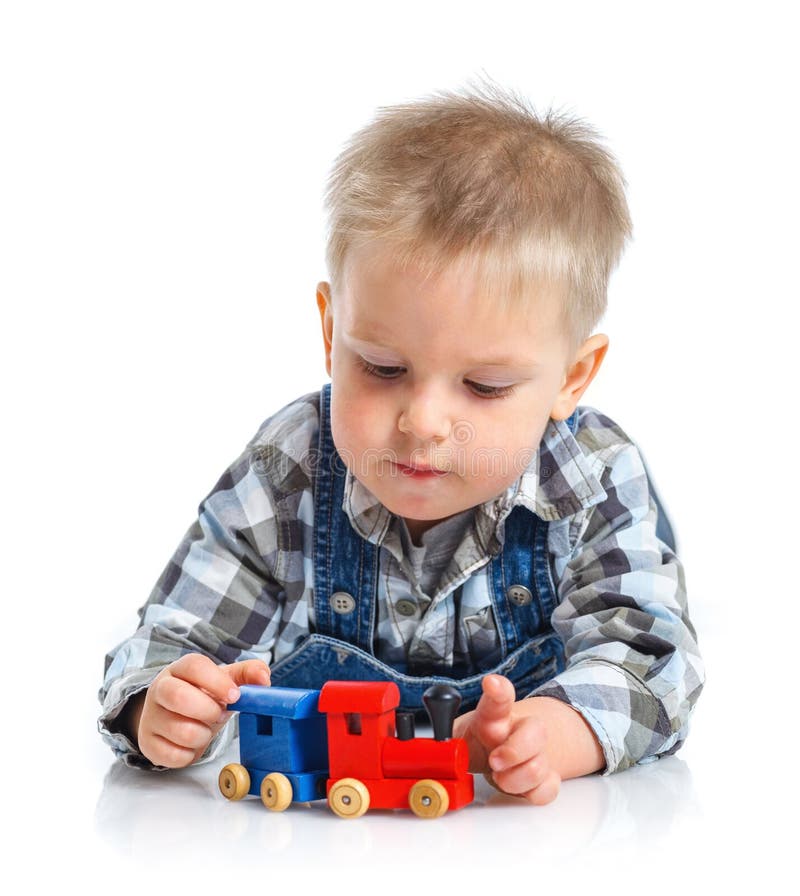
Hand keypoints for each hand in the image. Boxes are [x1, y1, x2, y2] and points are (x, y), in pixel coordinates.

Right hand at [137, 654, 270, 767]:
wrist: (178, 717)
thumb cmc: (204, 696)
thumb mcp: (225, 681)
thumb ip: (247, 675)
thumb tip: (264, 677)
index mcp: (180, 669)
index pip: (194, 666)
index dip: (217, 681)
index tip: (235, 695)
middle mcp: (160, 689)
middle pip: (179, 696)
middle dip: (208, 710)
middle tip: (219, 714)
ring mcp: (151, 717)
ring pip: (179, 730)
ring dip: (203, 735)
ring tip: (205, 728)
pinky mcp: (148, 743)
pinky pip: (172, 755)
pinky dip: (189, 754)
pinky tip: (191, 743)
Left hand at [453, 674, 561, 804]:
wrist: (501, 754)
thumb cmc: (478, 742)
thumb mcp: (457, 735)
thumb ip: (444, 739)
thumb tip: (428, 751)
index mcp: (495, 716)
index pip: (499, 697)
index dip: (497, 690)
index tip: (491, 683)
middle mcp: (519, 730)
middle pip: (535, 731)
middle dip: (514, 750)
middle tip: (494, 762)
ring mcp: (536, 753)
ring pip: (540, 764)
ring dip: (515, 779)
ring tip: (498, 778)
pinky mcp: (544, 778)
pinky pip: (548, 788)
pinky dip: (532, 792)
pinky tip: (520, 789)